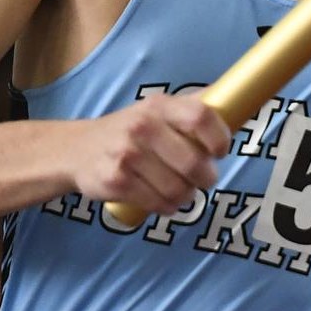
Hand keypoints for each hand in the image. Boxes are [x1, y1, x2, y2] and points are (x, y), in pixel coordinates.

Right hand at [70, 93, 231, 214]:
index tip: (219, 151)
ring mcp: (127, 155)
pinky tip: (165, 202)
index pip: (201, 117)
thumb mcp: (155, 109)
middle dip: (206, 177)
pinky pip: (158, 204)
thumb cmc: (128, 130)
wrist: (77, 149)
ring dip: (187, 196)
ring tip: (183, 192)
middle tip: (203, 180)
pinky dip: (168, 208)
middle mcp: (142, 127)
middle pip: (194, 162)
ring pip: (178, 189)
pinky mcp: (116, 182)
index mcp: (159, 106)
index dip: (219, 138)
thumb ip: (190, 107)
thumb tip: (233, 102)